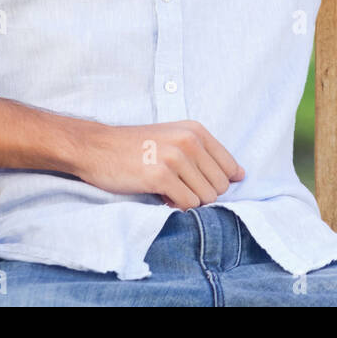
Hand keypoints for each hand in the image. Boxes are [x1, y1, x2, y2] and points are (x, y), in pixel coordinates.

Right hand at [74, 120, 245, 209]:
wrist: (96, 147)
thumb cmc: (136, 146)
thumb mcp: (174, 137)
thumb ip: (205, 153)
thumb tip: (239, 175)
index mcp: (196, 131)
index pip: (229, 167)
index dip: (219, 182)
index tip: (201, 184)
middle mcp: (189, 141)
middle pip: (220, 186)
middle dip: (202, 193)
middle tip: (179, 187)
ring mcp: (175, 158)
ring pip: (206, 197)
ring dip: (188, 200)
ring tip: (168, 190)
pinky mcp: (160, 176)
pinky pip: (188, 204)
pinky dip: (176, 206)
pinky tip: (161, 196)